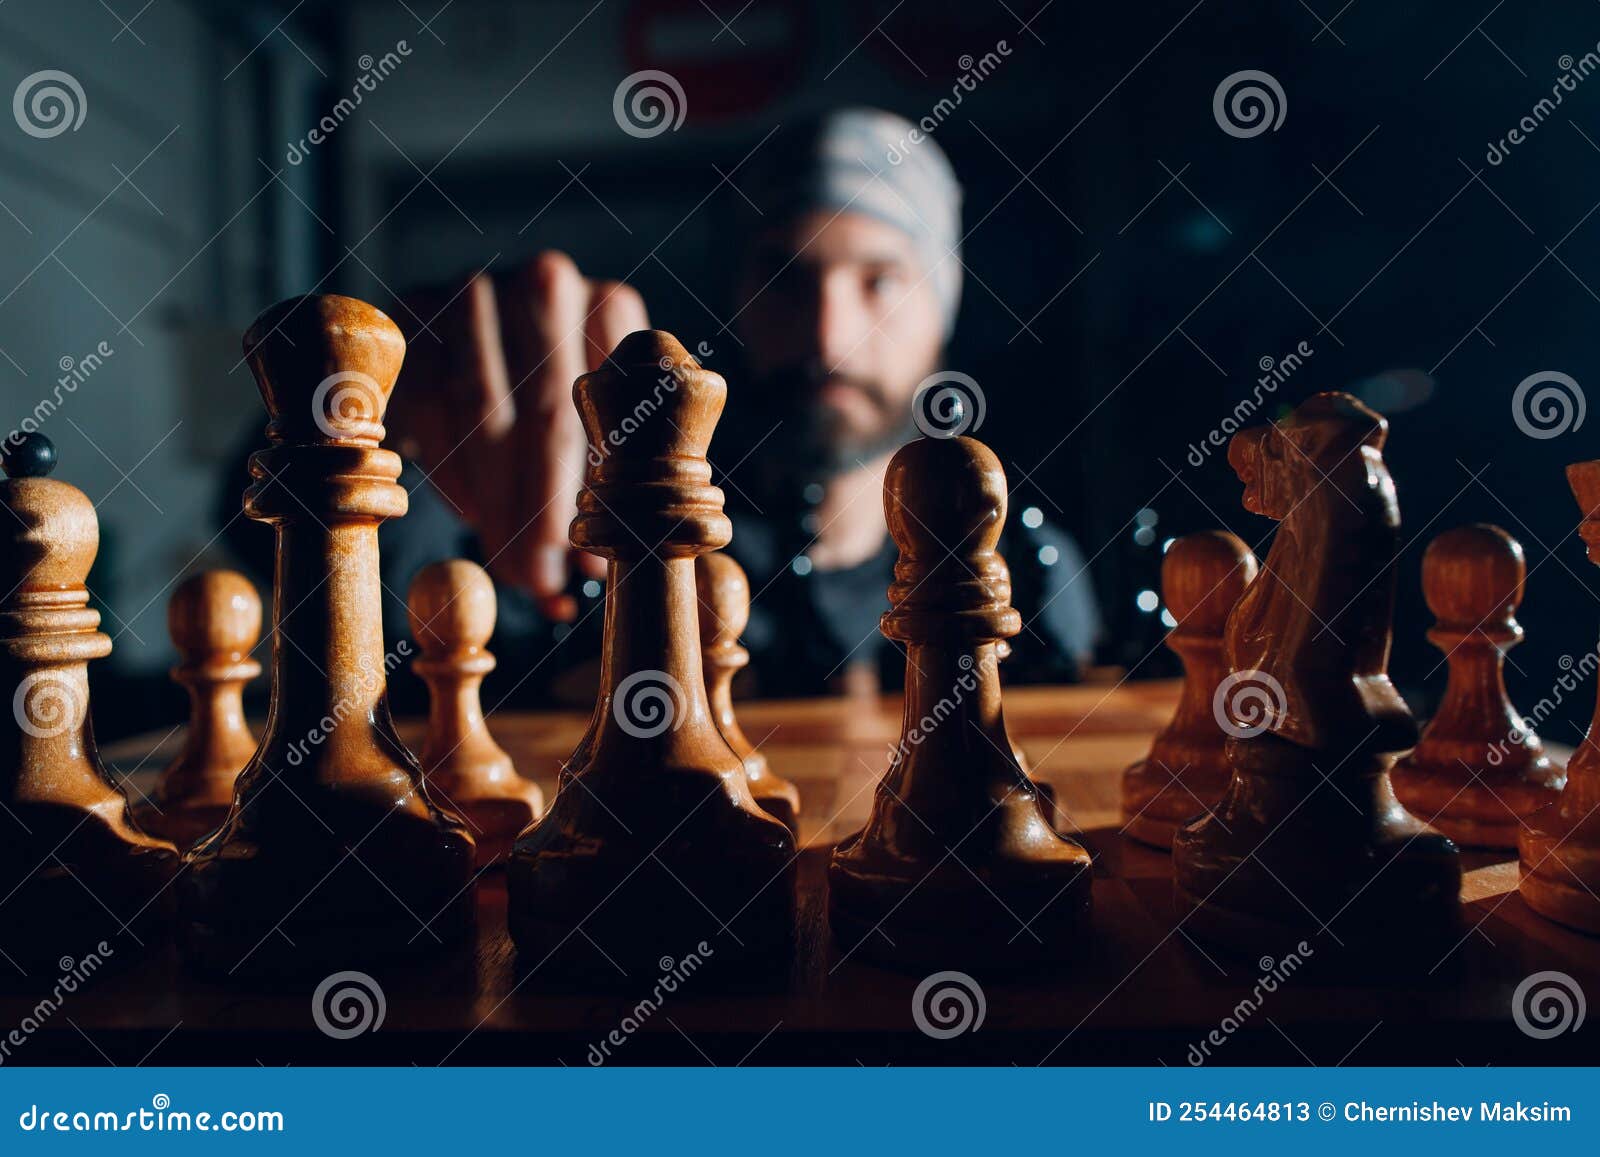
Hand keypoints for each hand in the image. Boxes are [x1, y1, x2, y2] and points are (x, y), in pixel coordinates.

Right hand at [389, 252, 647, 619]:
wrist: (486, 328)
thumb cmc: (560, 396)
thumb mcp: (600, 420)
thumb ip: (605, 480)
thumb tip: (588, 572)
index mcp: (611, 307)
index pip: (605, 410)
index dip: (594, 494)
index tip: (585, 564)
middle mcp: (548, 283)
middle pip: (543, 414)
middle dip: (539, 510)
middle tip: (538, 578)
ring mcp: (477, 289)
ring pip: (480, 413)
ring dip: (494, 501)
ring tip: (509, 565)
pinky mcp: (414, 310)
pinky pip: (429, 404)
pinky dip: (450, 469)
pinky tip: (475, 514)